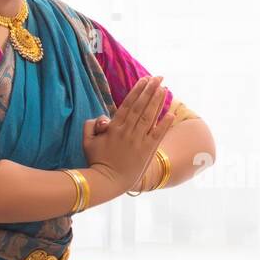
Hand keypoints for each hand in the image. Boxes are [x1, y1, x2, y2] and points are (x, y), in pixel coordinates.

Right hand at [81, 76, 174, 190]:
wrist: (107, 181)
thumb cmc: (96, 162)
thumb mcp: (87, 141)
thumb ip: (91, 125)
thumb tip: (101, 117)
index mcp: (114, 127)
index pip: (128, 104)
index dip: (137, 90)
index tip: (144, 80)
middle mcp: (127, 131)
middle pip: (141, 106)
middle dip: (150, 90)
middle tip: (158, 77)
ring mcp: (138, 140)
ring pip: (150, 116)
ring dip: (158, 101)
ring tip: (165, 88)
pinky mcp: (147, 151)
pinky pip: (158, 134)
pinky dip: (165, 124)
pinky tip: (171, 113)